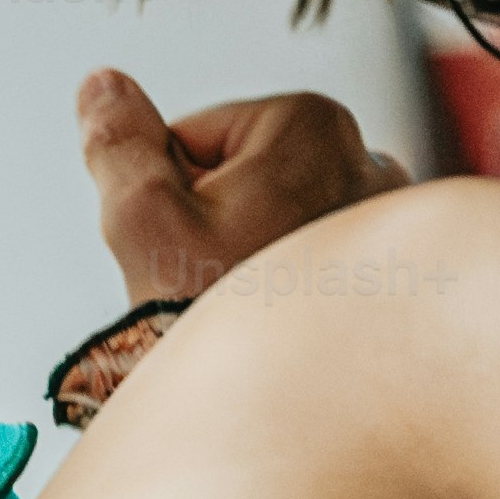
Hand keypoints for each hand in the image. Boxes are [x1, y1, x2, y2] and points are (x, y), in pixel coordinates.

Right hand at [77, 67, 409, 299]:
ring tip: (252, 302)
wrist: (284, 411)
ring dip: (256, 251)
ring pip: (280, 218)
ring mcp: (388, 220)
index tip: (187, 240)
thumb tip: (103, 87)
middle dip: (217, 219)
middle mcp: (368, 159)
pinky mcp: (395, 273)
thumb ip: (120, 141)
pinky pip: (317, 260)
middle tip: (213, 276)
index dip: (172, 190)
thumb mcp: (144, 220)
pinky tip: (288, 321)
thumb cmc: (226, 321)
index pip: (199, 136)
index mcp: (313, 123)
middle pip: (245, 173)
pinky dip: (296, 284)